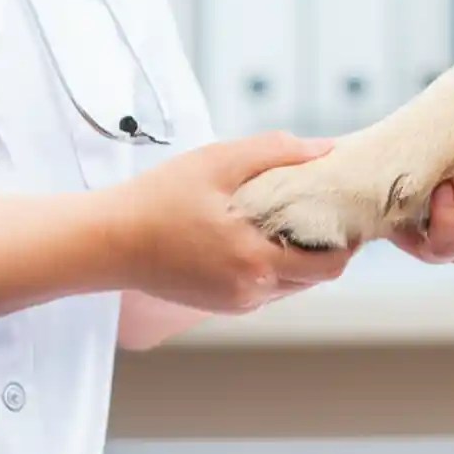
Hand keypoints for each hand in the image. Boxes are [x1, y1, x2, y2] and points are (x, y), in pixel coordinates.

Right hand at [103, 132, 355, 313]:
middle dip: (328, 249)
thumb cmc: (157, 199)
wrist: (106, 243)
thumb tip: (326, 148)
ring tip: (296, 220)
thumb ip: (276, 151)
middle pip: (316, 278)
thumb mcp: (218, 161)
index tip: (347, 212)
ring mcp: (236, 303)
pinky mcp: (221, 304)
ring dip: (301, 258)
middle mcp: (251, 291)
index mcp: (255, 261)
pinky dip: (274, 265)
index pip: (329, 266)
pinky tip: (262, 235)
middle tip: (328, 212)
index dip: (347, 242)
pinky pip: (266, 288)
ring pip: (292, 285)